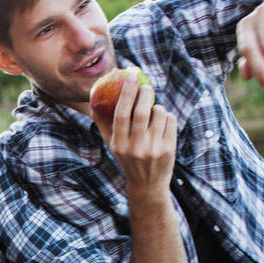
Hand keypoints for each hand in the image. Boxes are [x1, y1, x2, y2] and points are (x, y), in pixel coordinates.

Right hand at [93, 74, 175, 200]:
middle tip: (146, 86)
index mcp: (119, 145)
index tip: (131, 78)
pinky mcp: (169, 149)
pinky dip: (166, 116)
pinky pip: (170, 121)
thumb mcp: (112, 145)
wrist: (147, 185)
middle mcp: (135, 147)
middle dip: (145, 93)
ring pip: (158, 113)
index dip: (127, 93)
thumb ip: (103, 124)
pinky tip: (162, 121)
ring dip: (157, 106)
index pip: (121, 114)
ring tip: (153, 110)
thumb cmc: (127, 159)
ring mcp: (153, 149)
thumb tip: (93, 102)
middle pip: (141, 112)